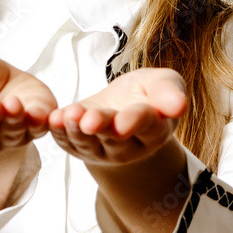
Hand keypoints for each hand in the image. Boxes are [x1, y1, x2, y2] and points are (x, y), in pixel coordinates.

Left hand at [48, 67, 186, 166]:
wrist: (122, 106)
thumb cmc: (147, 94)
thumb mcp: (164, 83)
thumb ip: (170, 92)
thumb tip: (178, 105)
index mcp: (154, 130)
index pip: (146, 125)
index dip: (134, 122)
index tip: (123, 122)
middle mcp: (127, 145)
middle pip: (113, 137)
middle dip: (101, 127)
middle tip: (90, 121)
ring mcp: (100, 149)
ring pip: (88, 142)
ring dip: (77, 129)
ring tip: (70, 115)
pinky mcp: (77, 145)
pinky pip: (67, 140)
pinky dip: (59, 131)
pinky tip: (54, 119)